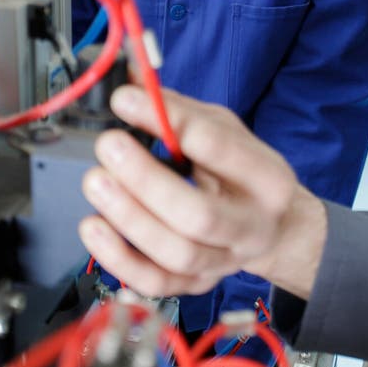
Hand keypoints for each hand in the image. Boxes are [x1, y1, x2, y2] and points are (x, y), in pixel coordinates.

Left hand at [78, 85, 326, 299]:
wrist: (273, 228)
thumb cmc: (243, 171)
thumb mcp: (227, 130)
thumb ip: (180, 110)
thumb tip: (132, 82)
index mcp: (267, 177)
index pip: (220, 148)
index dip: (171, 122)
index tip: (127, 101)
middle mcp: (251, 226)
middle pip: (198, 215)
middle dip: (146, 180)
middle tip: (109, 146)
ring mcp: (224, 262)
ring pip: (176, 253)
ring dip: (129, 217)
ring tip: (96, 181)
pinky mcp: (197, 285)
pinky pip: (156, 283)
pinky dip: (120, 258)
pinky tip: (94, 226)